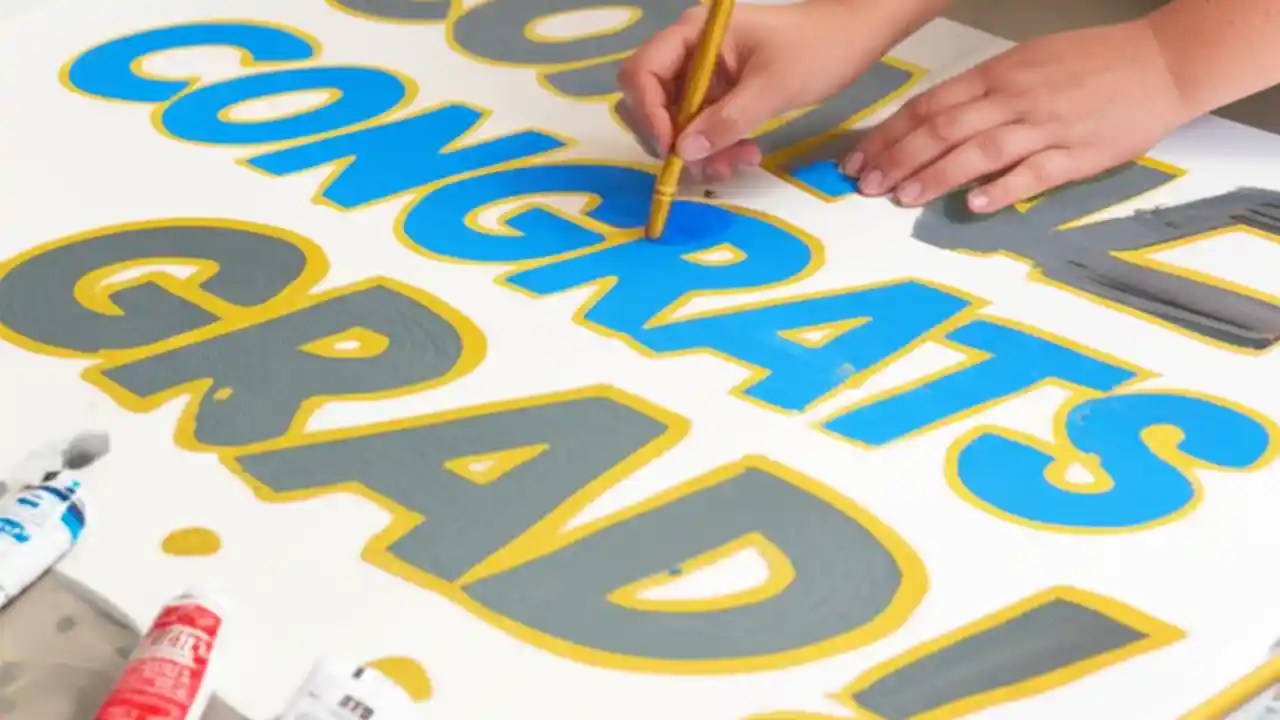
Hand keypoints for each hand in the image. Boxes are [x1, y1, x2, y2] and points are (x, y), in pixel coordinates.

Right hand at [617, 0, 924, 181]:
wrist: (853, 40)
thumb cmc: (817, 49)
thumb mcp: (773, 87)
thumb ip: (727, 120)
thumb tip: (682, 152)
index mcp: (694, 34)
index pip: (643, 73)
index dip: (648, 113)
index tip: (672, 149)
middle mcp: (690, 53)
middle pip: (650, 102)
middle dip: (673, 139)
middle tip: (707, 165)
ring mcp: (704, 76)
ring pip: (676, 123)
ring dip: (698, 151)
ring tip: (738, 163)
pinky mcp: (720, 96)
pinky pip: (701, 129)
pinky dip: (715, 148)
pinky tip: (744, 155)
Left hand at [847, 19, 1193, 212]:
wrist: (1162, 62)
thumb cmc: (1092, 63)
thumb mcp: (1028, 62)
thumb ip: (984, 92)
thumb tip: (937, 120)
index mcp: (999, 74)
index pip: (930, 105)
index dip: (891, 133)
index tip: (861, 157)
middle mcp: (1015, 97)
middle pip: (943, 128)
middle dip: (898, 157)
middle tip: (866, 184)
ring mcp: (1046, 125)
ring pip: (979, 150)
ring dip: (936, 175)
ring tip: (904, 197)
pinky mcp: (1078, 153)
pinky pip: (1034, 172)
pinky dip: (1002, 188)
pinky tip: (973, 205)